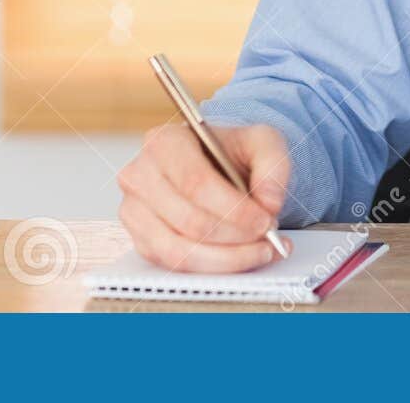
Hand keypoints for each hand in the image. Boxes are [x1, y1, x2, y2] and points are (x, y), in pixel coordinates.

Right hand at [117, 122, 291, 271]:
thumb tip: (269, 202)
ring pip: (179, 251)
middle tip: (268, 238)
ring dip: (226, 259)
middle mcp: (141, 175)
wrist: (217, 165)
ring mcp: (135, 211)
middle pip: (188, 220)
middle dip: (235, 236)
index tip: (266, 220)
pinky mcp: (142, 240)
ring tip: (261, 252)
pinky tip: (241, 258)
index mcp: (166, 141)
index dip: (234, 209)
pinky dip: (213, 268)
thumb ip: (273, 164)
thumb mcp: (262, 141)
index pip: (196, 182)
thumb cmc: (232, 152)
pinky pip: (175, 265)